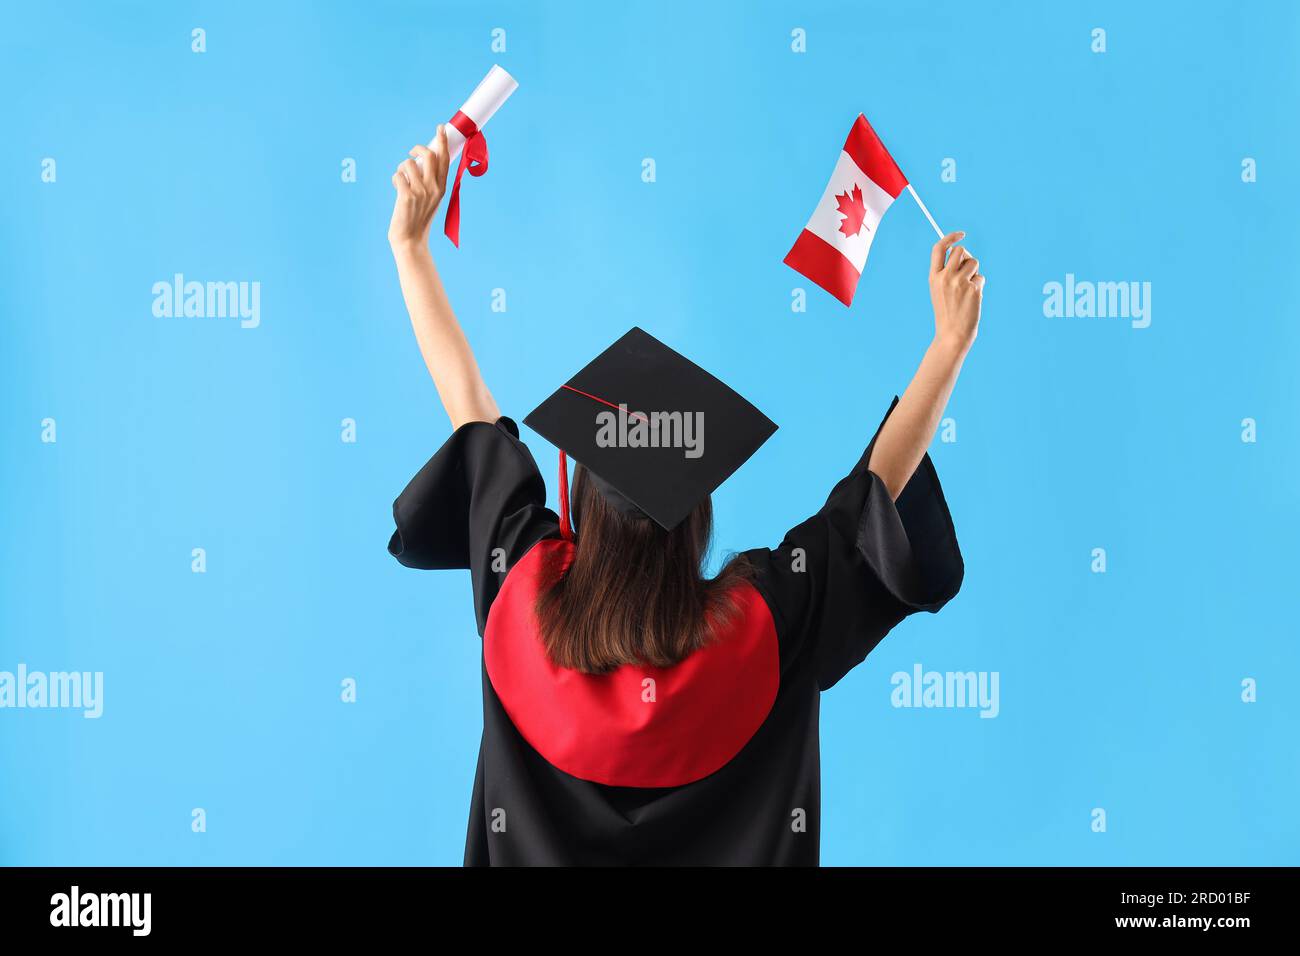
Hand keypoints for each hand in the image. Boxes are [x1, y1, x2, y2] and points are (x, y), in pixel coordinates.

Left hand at [388, 125, 450, 248]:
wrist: (411, 240)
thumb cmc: (419, 218)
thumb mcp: (432, 199)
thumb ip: (431, 181)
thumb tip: (422, 159)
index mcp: (442, 188)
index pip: (444, 159)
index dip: (443, 141)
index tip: (440, 128)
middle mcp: (434, 188)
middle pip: (428, 155)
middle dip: (417, 148)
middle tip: (411, 151)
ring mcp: (421, 192)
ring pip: (408, 163)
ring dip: (402, 168)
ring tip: (402, 180)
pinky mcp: (406, 197)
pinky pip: (397, 175)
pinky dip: (395, 179)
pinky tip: (397, 188)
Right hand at [928, 231, 984, 352]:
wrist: (952, 334)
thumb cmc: (947, 311)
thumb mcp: (940, 290)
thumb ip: (948, 271)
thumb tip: (964, 253)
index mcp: (933, 277)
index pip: (939, 248)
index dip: (950, 237)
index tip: (961, 234)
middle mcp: (945, 277)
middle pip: (960, 251)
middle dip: (966, 257)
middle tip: (966, 270)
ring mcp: (959, 282)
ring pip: (973, 262)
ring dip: (974, 272)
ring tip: (968, 288)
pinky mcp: (973, 289)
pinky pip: (980, 278)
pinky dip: (978, 286)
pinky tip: (972, 299)